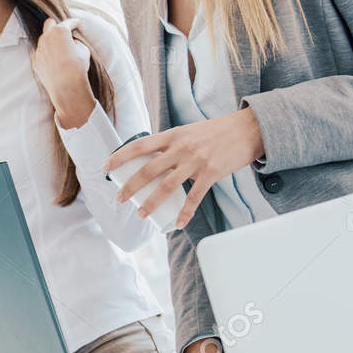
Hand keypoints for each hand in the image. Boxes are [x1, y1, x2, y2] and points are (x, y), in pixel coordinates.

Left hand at [30, 17, 95, 128]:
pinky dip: (46, 54)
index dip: (74, 22)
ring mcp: (39, 49)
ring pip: (44, 40)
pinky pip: (40, 53)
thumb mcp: (83, 51)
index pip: (68, 23)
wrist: (66, 87)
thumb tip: (71, 43)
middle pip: (50, 24)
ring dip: (51, 41)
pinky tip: (53, 60)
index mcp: (60, 31)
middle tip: (63, 30)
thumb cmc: (77, 67)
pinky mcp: (35, 61)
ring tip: (59, 48)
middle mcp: (46, 37)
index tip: (77, 23)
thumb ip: (76, 43)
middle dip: (57, 25)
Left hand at [101, 108, 265, 228]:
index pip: (139, 146)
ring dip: (151, 202)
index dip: (120, 157)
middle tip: (118, 198)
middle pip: (148, 170)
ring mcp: (196, 161)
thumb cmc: (215, 132)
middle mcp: (181, 148)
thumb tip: (151, 161)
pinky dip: (185, 212)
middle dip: (130, 186)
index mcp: (172, 136)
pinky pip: (195, 197)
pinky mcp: (211, 173)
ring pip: (167, 186)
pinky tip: (178, 224)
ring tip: (140, 214)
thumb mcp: (188, 132)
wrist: (248, 129)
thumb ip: (171, 145)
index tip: (105, 168)